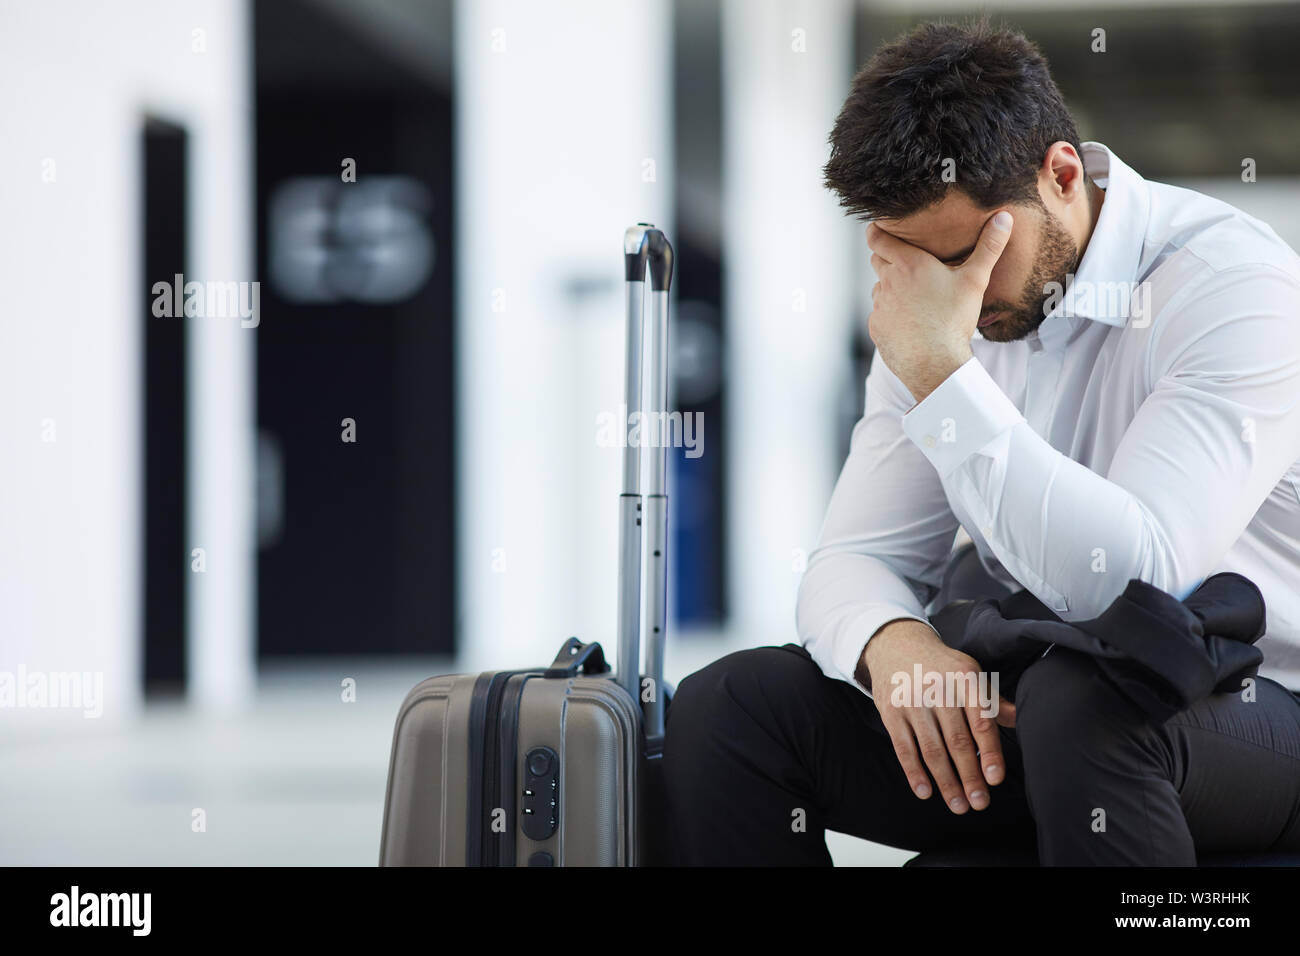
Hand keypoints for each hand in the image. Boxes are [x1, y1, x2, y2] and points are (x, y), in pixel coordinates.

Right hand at [858, 618, 1015, 813]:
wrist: (896, 644)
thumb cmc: (941, 666)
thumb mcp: (970, 673)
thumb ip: (993, 700)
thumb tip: (1020, 720)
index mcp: (965, 678)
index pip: (981, 720)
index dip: (989, 752)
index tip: (994, 779)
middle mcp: (938, 688)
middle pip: (957, 741)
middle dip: (970, 776)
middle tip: (979, 802)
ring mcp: (911, 700)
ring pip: (932, 749)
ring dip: (946, 782)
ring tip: (959, 805)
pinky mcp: (890, 711)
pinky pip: (904, 748)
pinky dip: (914, 773)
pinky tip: (925, 792)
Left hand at [866, 211, 1012, 401]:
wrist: (937, 363)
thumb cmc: (955, 320)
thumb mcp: (975, 280)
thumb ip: (989, 247)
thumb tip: (1003, 217)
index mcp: (908, 264)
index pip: (876, 237)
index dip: (876, 231)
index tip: (880, 228)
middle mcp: (887, 281)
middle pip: (877, 260)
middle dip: (888, 259)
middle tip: (909, 265)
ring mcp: (879, 305)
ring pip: (879, 288)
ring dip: (890, 288)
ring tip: (914, 296)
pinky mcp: (876, 327)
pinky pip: (879, 314)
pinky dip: (891, 314)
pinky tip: (910, 321)